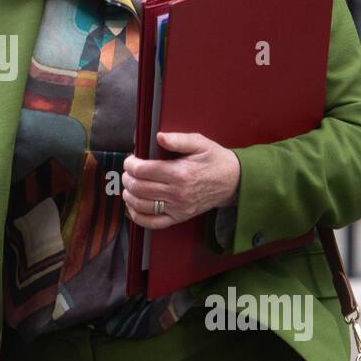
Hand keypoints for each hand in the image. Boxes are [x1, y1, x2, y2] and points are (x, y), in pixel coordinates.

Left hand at [122, 131, 240, 228]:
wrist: (233, 182)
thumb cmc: (215, 160)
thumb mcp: (200, 143)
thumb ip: (178, 139)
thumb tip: (158, 136)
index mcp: (180, 173)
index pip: (143, 170)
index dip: (130, 164)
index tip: (130, 160)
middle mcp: (178, 193)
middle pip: (139, 187)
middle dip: (127, 178)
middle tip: (128, 171)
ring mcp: (178, 208)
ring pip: (141, 205)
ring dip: (128, 194)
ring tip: (129, 185)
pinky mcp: (179, 217)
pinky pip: (153, 223)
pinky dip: (137, 216)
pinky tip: (132, 206)